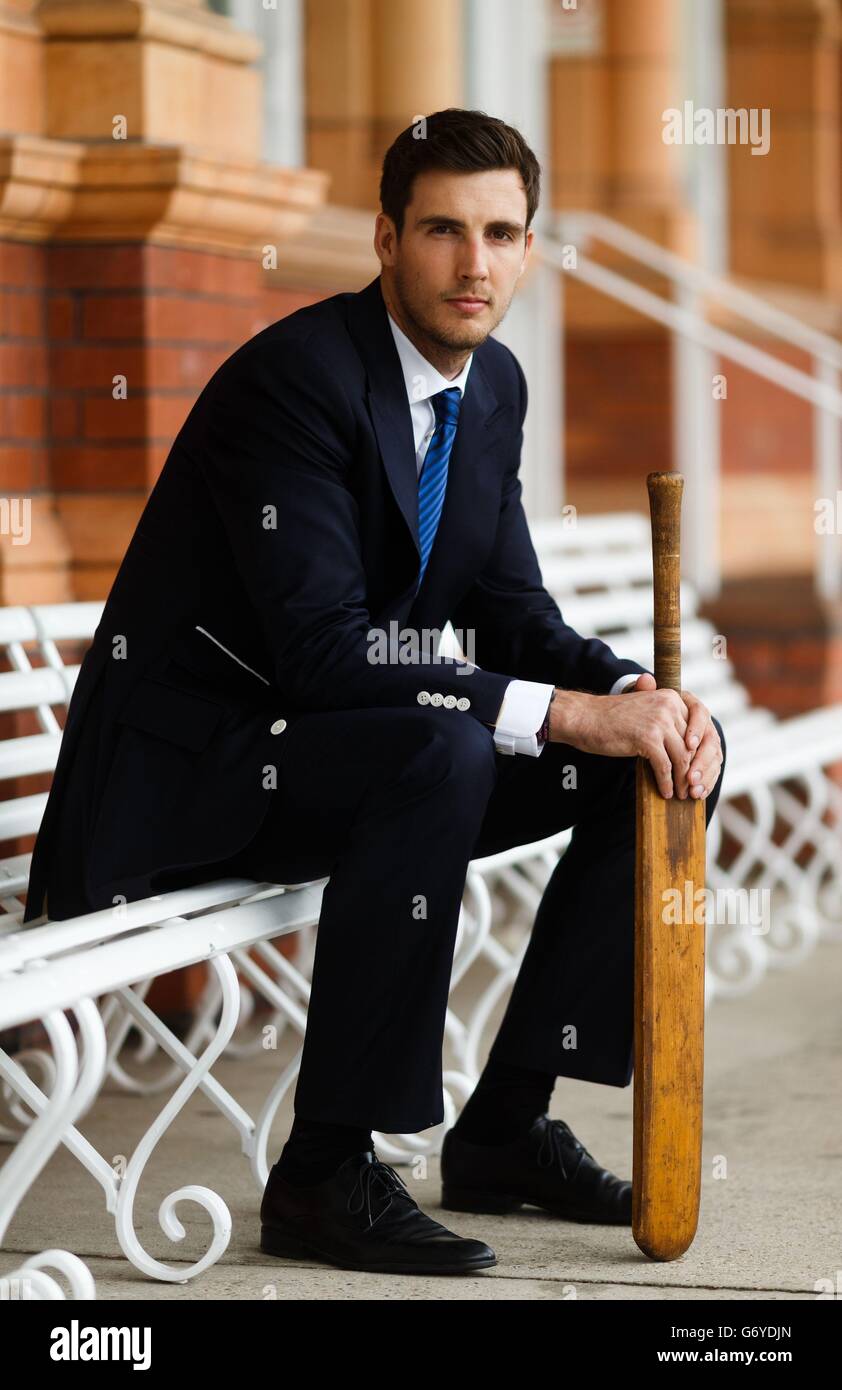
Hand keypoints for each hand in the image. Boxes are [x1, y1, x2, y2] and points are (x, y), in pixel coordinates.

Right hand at [550, 675, 721, 799]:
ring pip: (681, 758)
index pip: (695, 728)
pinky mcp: (648, 738)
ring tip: (681, 794)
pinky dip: (666, 782)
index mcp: (671, 697)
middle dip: (693, 769)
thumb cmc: (612, 718)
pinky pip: (664, 766)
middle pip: (691, 745)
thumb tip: (686, 746)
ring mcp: (659, 722)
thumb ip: (666, 719)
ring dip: (682, 780)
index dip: (698, 753)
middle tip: (692, 787)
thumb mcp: (645, 709)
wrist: (585, 718)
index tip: (697, 770)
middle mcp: (669, 706)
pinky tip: (665, 792)